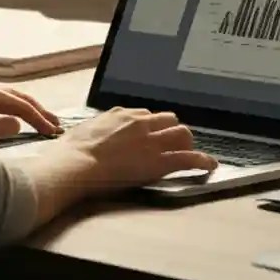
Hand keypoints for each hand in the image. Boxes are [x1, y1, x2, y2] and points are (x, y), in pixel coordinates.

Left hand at [0, 82, 61, 137]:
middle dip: (39, 110)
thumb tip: (18, 125)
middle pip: (18, 96)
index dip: (38, 118)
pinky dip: (12, 107)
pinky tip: (12, 115)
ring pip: (8, 96)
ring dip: (27, 107)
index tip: (52, 131)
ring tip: (41, 119)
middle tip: (57, 124)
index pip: (20, 105)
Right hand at [20, 108, 217, 223]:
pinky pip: (189, 158)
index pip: (145, 115)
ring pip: (182, 133)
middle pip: (167, 119)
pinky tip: (209, 165)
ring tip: (189, 152)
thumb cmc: (70, 153)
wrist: (76, 165)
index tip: (150, 134)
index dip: (150, 126)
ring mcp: (152, 140)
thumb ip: (94, 129)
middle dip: (171, 130)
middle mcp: (140, 122)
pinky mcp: (160, 160)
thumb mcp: (81, 132)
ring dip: (186, 142)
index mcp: (121, 115)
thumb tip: (91, 132)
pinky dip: (202, 160)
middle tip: (171, 143)